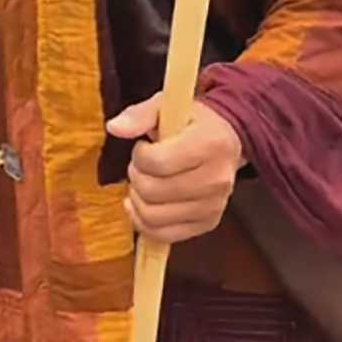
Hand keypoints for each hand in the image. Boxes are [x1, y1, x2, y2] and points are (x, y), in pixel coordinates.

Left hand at [107, 96, 245, 243]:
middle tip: (142, 166)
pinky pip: (163, 235)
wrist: (227, 140)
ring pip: (153, 217)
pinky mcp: (208, 223)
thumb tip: (114, 128)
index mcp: (209, 145)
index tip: (144, 147)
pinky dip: (144, 222)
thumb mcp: (166, 107)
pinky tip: (143, 204)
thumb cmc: (192, 123)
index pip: (157, 163)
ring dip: (137, 200)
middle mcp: (216, 179)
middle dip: (136, 177)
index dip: (139, 156)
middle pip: (152, 192)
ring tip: (145, 182)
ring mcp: (214, 205)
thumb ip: (139, 115)